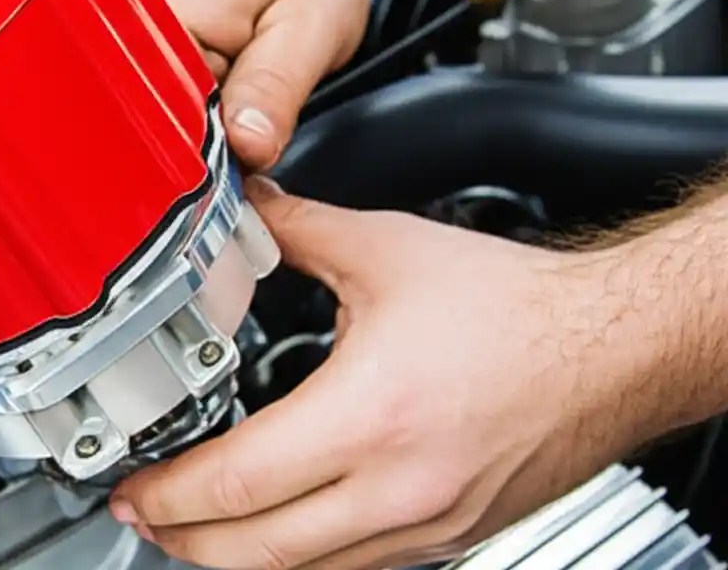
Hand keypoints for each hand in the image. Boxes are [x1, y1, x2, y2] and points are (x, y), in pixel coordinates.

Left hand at [110, 178, 662, 568]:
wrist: (612, 351)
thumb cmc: (519, 310)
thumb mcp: (387, 252)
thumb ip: (297, 229)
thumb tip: (244, 209)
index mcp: (370, 416)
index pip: (235, 483)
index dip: (166, 494)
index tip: (132, 488)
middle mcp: (396, 489)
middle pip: (257, 552)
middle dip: (182, 541)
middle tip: (142, 517)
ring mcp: (424, 525)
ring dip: (236, 557)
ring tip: (193, 528)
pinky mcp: (446, 535)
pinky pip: (353, 567)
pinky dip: (299, 557)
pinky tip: (276, 529)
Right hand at [147, 0, 373, 169]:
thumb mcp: (309, 26)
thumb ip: (274, 89)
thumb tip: (248, 148)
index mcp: (156, 16)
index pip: (156, 118)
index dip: (201, 158)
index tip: (242, 166)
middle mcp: (132, 27)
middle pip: (155, 126)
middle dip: (209, 146)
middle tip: (259, 125)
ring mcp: (139, 41)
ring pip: (167, 124)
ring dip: (211, 129)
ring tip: (250, 92)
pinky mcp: (154, 52)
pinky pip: (174, 107)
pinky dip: (208, 115)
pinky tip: (234, 91)